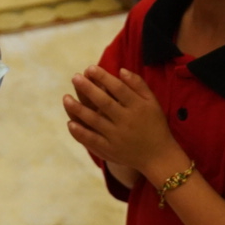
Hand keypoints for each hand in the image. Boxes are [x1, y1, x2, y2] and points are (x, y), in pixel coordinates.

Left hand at [63, 66, 180, 177]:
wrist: (159, 157)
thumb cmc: (155, 124)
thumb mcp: (152, 102)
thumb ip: (138, 85)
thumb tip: (120, 70)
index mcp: (138, 107)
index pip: (118, 88)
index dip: (103, 77)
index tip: (89, 68)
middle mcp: (127, 121)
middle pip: (104, 102)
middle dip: (88, 89)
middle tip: (75, 77)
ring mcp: (118, 137)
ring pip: (95, 121)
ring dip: (79, 109)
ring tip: (65, 98)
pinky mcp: (111, 150)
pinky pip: (93, 141)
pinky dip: (81, 133)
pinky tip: (70, 123)